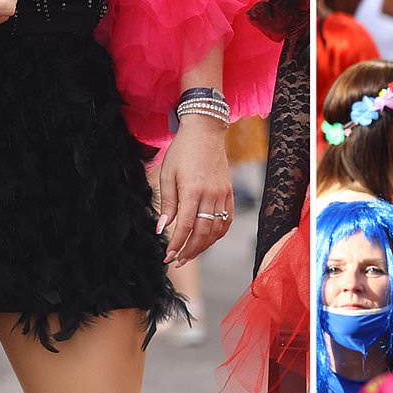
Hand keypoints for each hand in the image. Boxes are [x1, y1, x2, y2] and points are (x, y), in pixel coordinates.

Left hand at [155, 115, 232, 266]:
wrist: (206, 130)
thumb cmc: (182, 150)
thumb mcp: (167, 174)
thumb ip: (167, 203)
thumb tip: (163, 228)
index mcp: (192, 189)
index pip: (186, 226)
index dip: (177, 244)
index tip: (168, 256)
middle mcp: (210, 194)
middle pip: (202, 232)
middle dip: (189, 251)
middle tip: (177, 262)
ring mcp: (222, 194)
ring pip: (216, 229)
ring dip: (203, 246)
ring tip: (189, 254)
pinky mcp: (229, 192)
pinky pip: (227, 220)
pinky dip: (217, 234)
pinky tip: (207, 240)